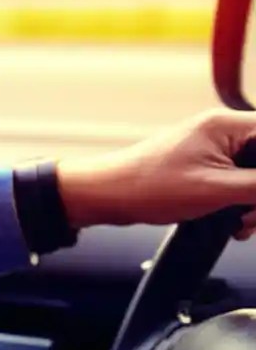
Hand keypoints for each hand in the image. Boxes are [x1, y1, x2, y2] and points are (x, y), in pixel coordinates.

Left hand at [57, 109, 255, 235]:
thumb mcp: (217, 189)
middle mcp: (223, 133)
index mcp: (227, 125)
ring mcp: (215, 152)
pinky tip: (232, 224)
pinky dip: (242, 207)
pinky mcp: (208, 170)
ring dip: (255, 206)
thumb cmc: (150, 186)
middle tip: (249, 214)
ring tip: (239, 223)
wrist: (109, 196)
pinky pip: (242, 187)